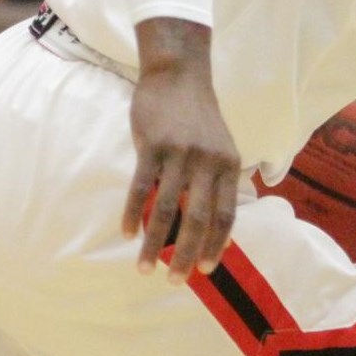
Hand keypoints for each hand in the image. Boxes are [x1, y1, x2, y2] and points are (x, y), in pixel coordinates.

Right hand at [121, 57, 240, 282]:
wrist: (178, 73)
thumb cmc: (197, 115)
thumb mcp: (220, 147)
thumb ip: (220, 183)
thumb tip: (220, 230)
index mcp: (228, 164)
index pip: (226, 214)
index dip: (216, 244)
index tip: (206, 269)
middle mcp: (208, 161)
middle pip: (198, 218)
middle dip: (186, 255)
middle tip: (176, 282)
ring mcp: (180, 153)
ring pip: (168, 208)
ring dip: (155, 243)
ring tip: (145, 268)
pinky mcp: (153, 144)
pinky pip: (142, 187)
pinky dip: (134, 213)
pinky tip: (128, 233)